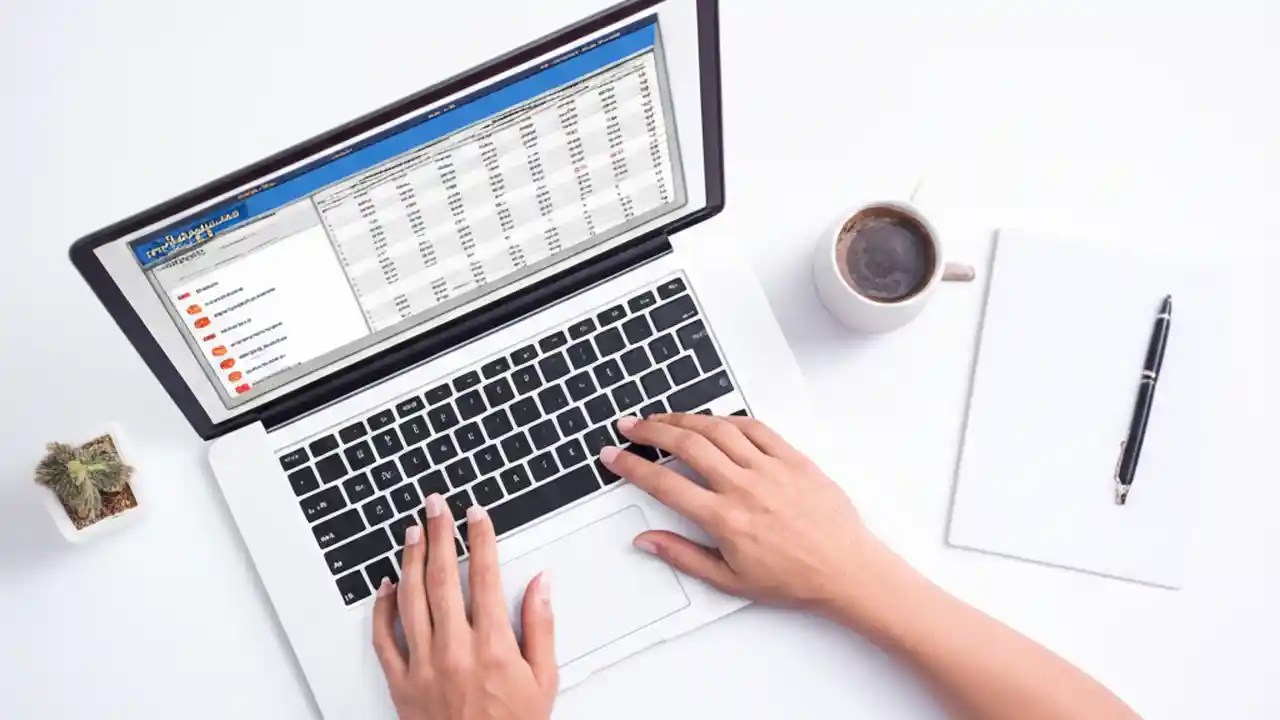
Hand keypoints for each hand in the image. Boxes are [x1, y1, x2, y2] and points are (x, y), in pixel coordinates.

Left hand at [372, 494, 556, 719]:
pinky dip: (382, 609)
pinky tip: (387, 586)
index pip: (485, 576)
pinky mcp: (401, 683)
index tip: (476, 514)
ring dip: (410, 560)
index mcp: (493, 647)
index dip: (480, 538)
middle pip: (442, 578)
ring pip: (411, 600)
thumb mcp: (544, 679)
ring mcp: (423, 666)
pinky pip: (384, 638)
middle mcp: (454, 650)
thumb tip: (541, 583)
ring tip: (412, 533)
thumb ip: (541, 626)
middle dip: (439, 535)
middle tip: (435, 507)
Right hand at [600, 413, 896, 621]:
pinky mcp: (793, 459)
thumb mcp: (730, 580)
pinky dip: (728, 419)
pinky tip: (713, 420)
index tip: (613, 456)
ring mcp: (770, 469)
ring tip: (664, 418)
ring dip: (685, 419)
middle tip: (631, 426)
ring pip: (718, 429)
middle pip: (687, 445)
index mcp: (725, 520)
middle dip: (651, 431)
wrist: (846, 570)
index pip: (665, 484)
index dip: (632, 467)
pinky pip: (755, 428)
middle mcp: (744, 488)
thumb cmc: (793, 579)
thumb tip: (646, 541)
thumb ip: (683, 556)